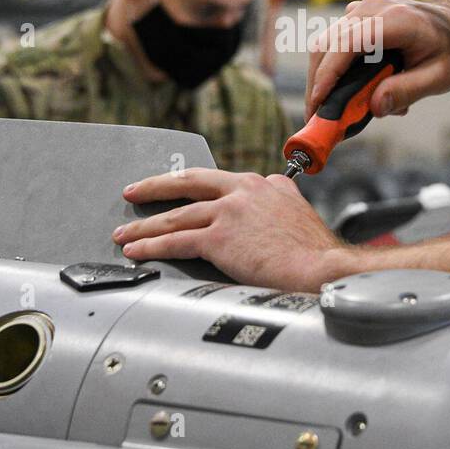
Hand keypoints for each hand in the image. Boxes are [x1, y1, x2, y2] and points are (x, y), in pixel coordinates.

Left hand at [116, 170, 355, 291]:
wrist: (323, 267)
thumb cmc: (315, 252)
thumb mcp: (298, 213)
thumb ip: (278, 206)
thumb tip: (272, 212)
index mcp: (262, 184)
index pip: (218, 180)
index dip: (192, 187)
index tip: (177, 190)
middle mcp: (243, 190)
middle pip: (188, 183)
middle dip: (156, 187)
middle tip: (134, 192)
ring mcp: (229, 212)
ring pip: (176, 216)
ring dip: (146, 227)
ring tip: (126, 235)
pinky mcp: (220, 237)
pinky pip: (176, 241)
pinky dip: (152, 246)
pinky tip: (137, 252)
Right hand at [306, 0, 449, 119]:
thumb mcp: (442, 77)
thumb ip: (408, 91)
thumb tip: (375, 107)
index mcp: (395, 20)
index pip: (348, 45)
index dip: (328, 74)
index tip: (318, 104)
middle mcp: (372, 9)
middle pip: (326, 46)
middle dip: (318, 85)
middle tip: (318, 120)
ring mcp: (362, 10)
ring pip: (325, 45)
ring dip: (326, 80)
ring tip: (343, 110)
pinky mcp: (356, 17)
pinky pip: (334, 44)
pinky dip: (335, 70)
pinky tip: (358, 90)